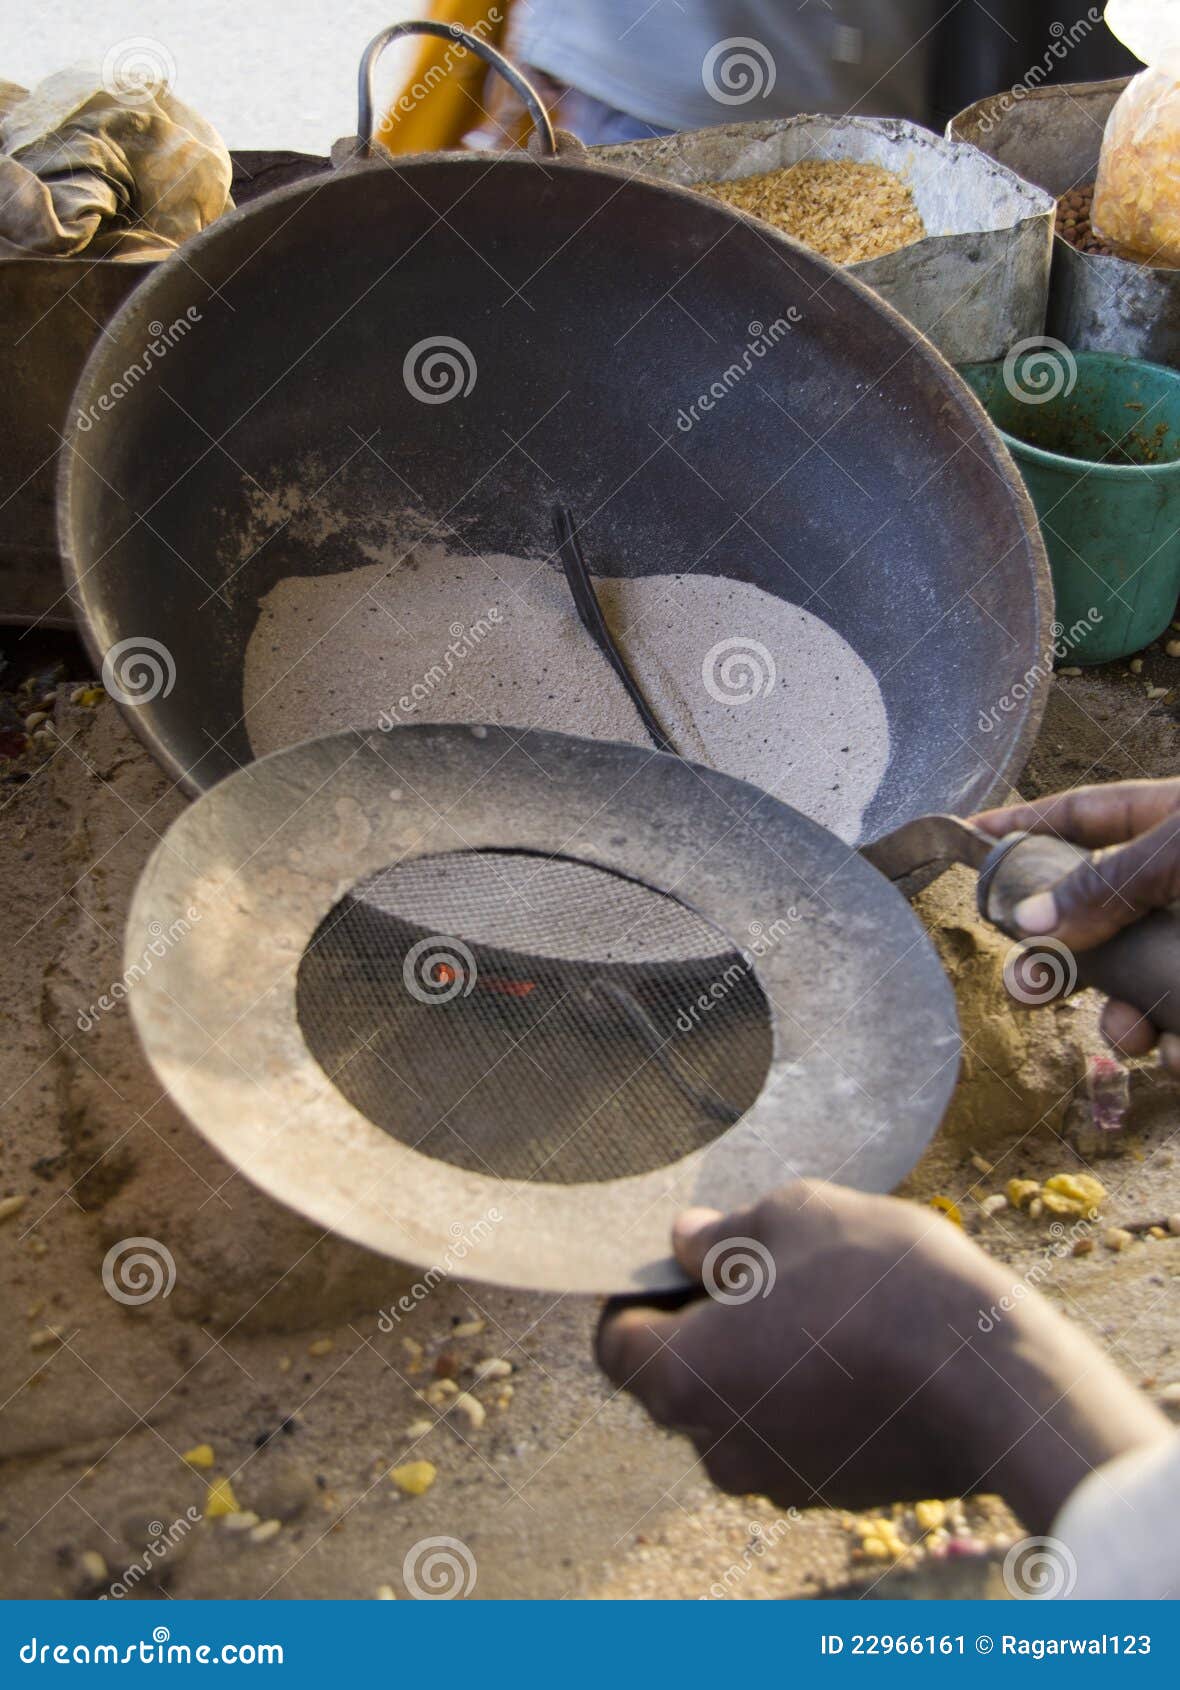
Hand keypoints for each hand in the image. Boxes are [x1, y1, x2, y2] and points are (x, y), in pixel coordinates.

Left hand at [598, 1182, 1169, 1530]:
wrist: (999, 1384)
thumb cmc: (884, 1286)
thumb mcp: (795, 1216)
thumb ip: (724, 1233)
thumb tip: (685, 1241)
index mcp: (684, 1379)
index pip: (616, 1343)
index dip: (636, 1293)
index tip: (682, 1257)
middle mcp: (717, 1446)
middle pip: (675, 1379)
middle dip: (702, 1322)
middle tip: (758, 1265)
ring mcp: (777, 1480)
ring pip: (737, 1408)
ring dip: (757, 1357)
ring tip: (818, 1299)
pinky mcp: (834, 1492)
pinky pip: (791, 1433)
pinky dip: (803, 1393)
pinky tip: (856, 1345)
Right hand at [973, 778, 1179, 1072]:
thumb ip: (1108, 882)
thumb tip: (1029, 918)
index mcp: (1172, 822)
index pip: (1081, 816)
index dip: (1022, 826)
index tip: (965, 837)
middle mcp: (1177, 885)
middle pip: (1095, 920)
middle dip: (1061, 962)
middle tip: (1025, 986)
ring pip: (1137, 986)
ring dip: (1128, 1022)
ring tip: (1138, 1034)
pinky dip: (1179, 1047)